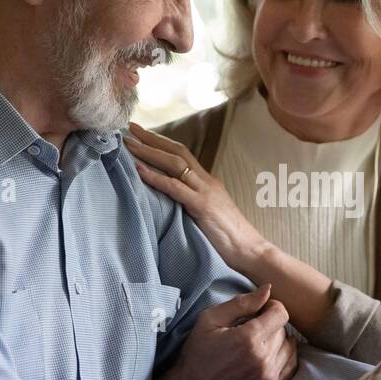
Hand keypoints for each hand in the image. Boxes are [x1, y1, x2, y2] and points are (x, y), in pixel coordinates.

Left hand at [125, 123, 266, 268]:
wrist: (251, 251)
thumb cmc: (230, 239)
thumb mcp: (209, 214)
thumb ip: (193, 203)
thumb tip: (172, 202)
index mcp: (208, 182)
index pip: (183, 154)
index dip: (162, 142)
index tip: (141, 134)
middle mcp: (207, 182)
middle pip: (177, 152)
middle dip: (152, 139)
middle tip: (130, 128)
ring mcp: (206, 192)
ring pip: (175, 164)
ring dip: (149, 152)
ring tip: (129, 145)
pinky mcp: (203, 206)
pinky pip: (176, 187)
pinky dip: (155, 177)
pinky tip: (139, 170)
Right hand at [152, 284, 297, 379]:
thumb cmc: (197, 353)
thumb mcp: (210, 319)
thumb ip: (242, 303)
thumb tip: (268, 289)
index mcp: (248, 339)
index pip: (280, 313)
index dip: (271, 307)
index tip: (259, 311)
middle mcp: (262, 360)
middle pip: (283, 330)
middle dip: (270, 324)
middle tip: (251, 328)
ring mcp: (268, 378)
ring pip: (289, 347)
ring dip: (277, 341)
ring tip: (257, 343)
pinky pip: (291, 366)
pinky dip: (284, 357)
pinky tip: (268, 355)